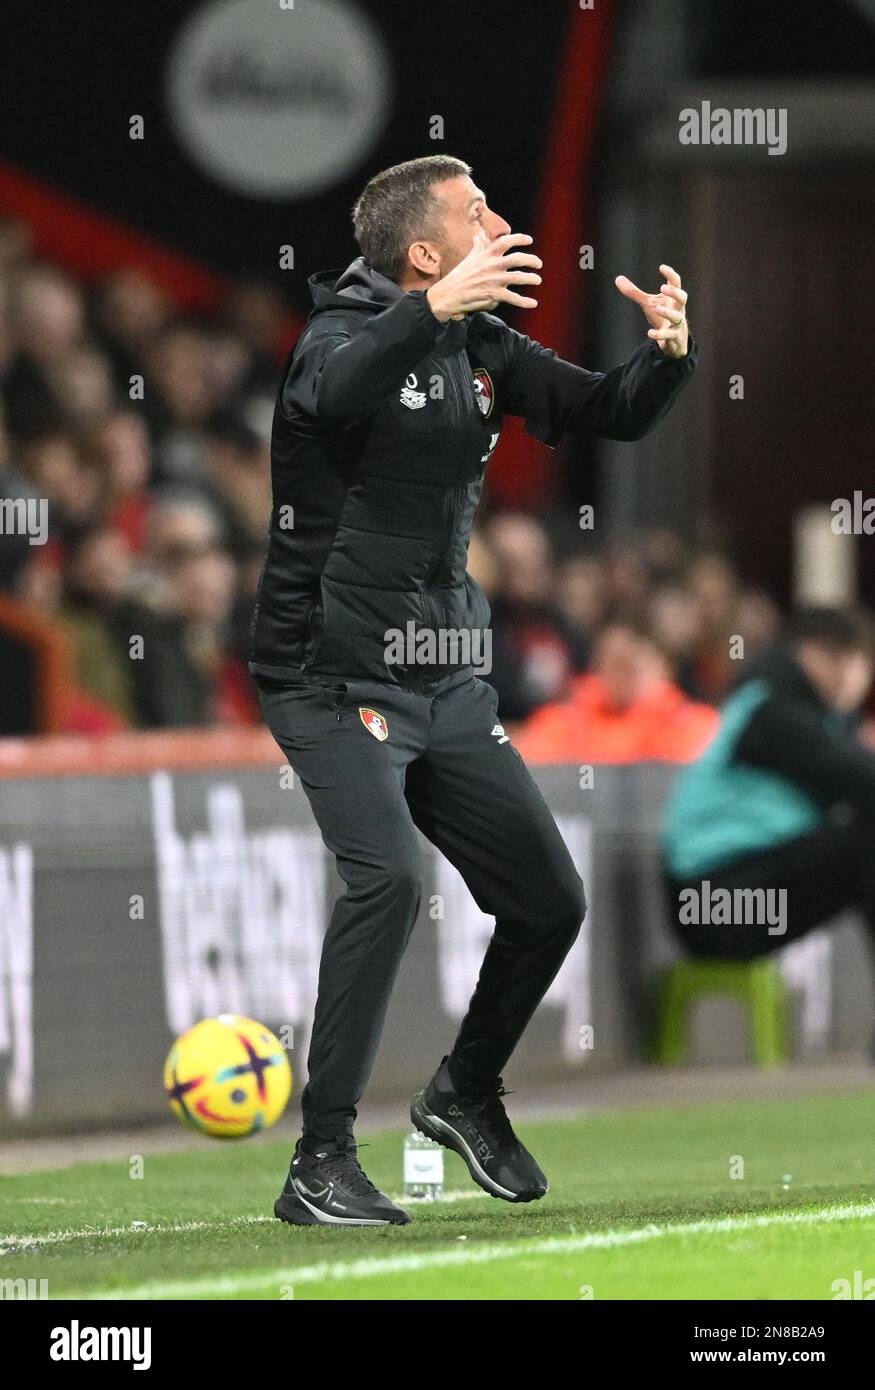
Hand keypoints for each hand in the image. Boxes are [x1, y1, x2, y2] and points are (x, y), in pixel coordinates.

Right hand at [426, 231, 541, 321]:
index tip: (529, 240)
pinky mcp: (492, 294)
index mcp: (486, 256)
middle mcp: (491, 266)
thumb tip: (478, 235)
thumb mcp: (468, 259)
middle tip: (539, 263)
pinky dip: (524, 301)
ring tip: (538, 280)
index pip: (505, 242)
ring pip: (517, 277)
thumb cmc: (459, 277)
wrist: (448, 295)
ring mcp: (493, 280)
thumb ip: (477, 247)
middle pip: (516, 259)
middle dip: (530, 260)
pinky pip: (512, 297)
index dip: (519, 239)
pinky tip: (533, 303)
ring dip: (530, 278)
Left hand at [614, 263, 689, 358]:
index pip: (676, 283)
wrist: (673, 339)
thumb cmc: (661, 315)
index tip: (661, 267)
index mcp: (673, 298)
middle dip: (674, 293)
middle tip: (662, 288)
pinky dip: (660, 334)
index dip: (670, 275)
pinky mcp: (674, 336)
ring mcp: (677, 323)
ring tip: (657, 307)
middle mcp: (678, 308)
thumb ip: (635, 292)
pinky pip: (668, 335)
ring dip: (667, 312)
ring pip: (677, 317)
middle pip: (682, 298)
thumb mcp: (648, 302)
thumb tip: (617, 278)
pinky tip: (649, 333)